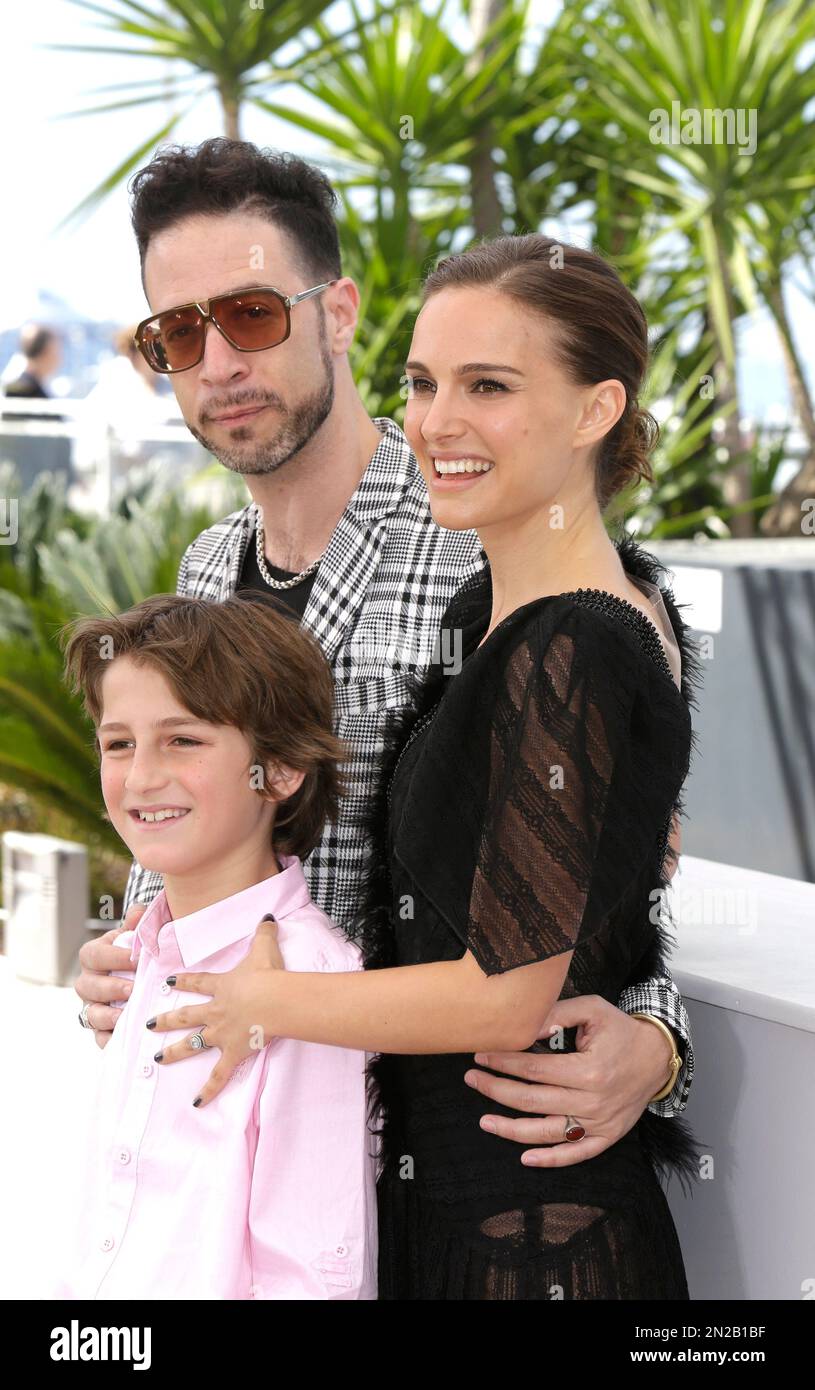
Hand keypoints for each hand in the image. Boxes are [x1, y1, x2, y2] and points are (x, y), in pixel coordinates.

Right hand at [74, 902, 145, 1049]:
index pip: (94, 955)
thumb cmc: (139, 949)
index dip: (113, 957)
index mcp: (94, 955)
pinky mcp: (101, 1028)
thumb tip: (138, 913)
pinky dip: (109, 1040)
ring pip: (89, 1014)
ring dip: (107, 1016)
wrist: (143, 972)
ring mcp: (93, 1006)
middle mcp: (88, 982)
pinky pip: (99, 1038)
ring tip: (125, 1016)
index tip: (137, 959)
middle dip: (109, 988)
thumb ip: (139, 920)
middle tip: (132, 989)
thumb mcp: (139, 932)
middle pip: (86, 986)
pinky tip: (124, 1040)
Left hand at [145, 916, 284, 1107]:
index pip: (197, 983)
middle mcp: (216, 1011)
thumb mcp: (265, 948)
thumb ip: (263, 932)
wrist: (274, 999)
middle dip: (166, 1020)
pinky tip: (197, 1102)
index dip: (182, 983)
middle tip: (149, 1024)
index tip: (167, 983)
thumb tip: (267, 916)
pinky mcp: (234, 1052)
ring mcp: (222, 1033)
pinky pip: (219, 1075)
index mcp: (222, 986)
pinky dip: (209, 1090)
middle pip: (186, 1016)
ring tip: (158, 1059)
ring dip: (175, 1052)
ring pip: (193, 1044)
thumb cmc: (269, 974)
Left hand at [463, 993, 675, 1166]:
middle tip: (472, 1080)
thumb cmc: (621, 1030)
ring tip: (484, 1121)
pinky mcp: (607, 1136)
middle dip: (496, 1090)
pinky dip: (551, 1159)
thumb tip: (526, 1024)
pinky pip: (576, 1153)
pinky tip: (525, 1157)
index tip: (480, 1055)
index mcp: (587, 1069)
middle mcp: (592, 1100)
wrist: (658, 1056)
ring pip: (547, 1132)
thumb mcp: (592, 1009)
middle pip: (532, 1100)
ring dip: (511, 1129)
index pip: (533, 1069)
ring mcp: (600, 1122)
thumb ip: (557, 1014)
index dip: (503, 1062)